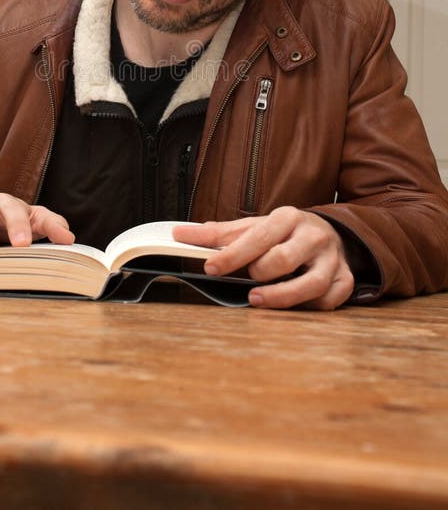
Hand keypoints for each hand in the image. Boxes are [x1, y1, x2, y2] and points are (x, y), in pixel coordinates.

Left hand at [173, 207, 353, 309]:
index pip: (257, 237)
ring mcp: (332, 259)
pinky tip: (293, 306)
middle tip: (246, 279)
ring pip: (310, 284)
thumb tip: (180, 234)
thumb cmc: (284, 233)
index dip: (232, 255)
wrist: (329, 233)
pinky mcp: (344, 279)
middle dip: (259, 272)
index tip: (211, 268)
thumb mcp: (254, 227)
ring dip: (280, 297)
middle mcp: (312, 235)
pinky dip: (309, 306)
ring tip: (256, 300)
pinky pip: (329, 300)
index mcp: (287, 217)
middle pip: (283, 259)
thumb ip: (219, 233)